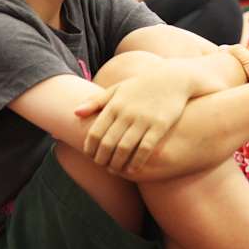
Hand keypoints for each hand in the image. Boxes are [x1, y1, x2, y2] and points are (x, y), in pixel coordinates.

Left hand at [74, 63, 201, 172]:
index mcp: (114, 104)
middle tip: (102, 165)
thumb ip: (96, 101)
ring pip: (124, 148)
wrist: (173, 78)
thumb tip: (75, 113)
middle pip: (107, 143)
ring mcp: (144, 119)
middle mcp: (127, 113)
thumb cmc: (142, 85)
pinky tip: (133, 168)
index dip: (89, 148)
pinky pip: (145, 148)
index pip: (95, 132)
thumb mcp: (117, 89)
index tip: (90, 156)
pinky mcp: (160, 125)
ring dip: (117, 163)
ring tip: (115, 169)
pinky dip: (137, 161)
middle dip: (101, 159)